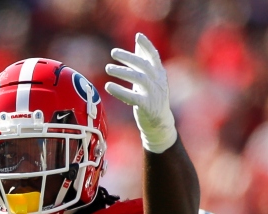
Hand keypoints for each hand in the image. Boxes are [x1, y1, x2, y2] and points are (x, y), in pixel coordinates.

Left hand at [104, 33, 176, 153]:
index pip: (154, 56)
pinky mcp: (147, 106)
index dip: (147, 45)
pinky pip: (132, 97)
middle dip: (128, 57)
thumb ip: (144, 61)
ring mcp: (153, 94)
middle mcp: (158, 82)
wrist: (159, 123)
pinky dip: (119, 91)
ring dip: (122, 72)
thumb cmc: (152, 97)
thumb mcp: (151, 78)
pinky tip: (108, 86)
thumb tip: (137, 41)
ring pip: (138, 78)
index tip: (138, 36)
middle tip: (113, 52)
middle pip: (143, 65)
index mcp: (159, 74)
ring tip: (108, 68)